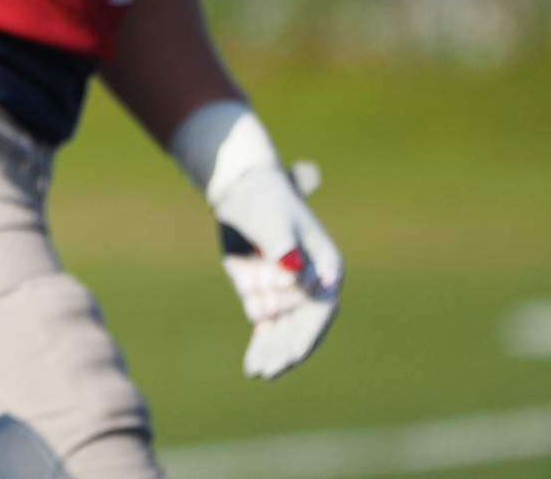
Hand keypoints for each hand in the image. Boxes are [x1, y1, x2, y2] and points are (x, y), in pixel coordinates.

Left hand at [213, 160, 341, 378]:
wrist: (239, 193)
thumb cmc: (263, 200)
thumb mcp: (272, 219)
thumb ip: (283, 245)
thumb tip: (295, 270)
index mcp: (326, 265)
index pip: (322, 304)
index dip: (309, 329)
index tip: (295, 351)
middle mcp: (312, 284)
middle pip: (304, 324)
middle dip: (289, 349)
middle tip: (272, 369)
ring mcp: (288, 293)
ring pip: (285, 331)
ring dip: (273, 352)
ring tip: (259, 372)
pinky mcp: (266, 296)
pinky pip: (267, 327)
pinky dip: (260, 345)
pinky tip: (252, 366)